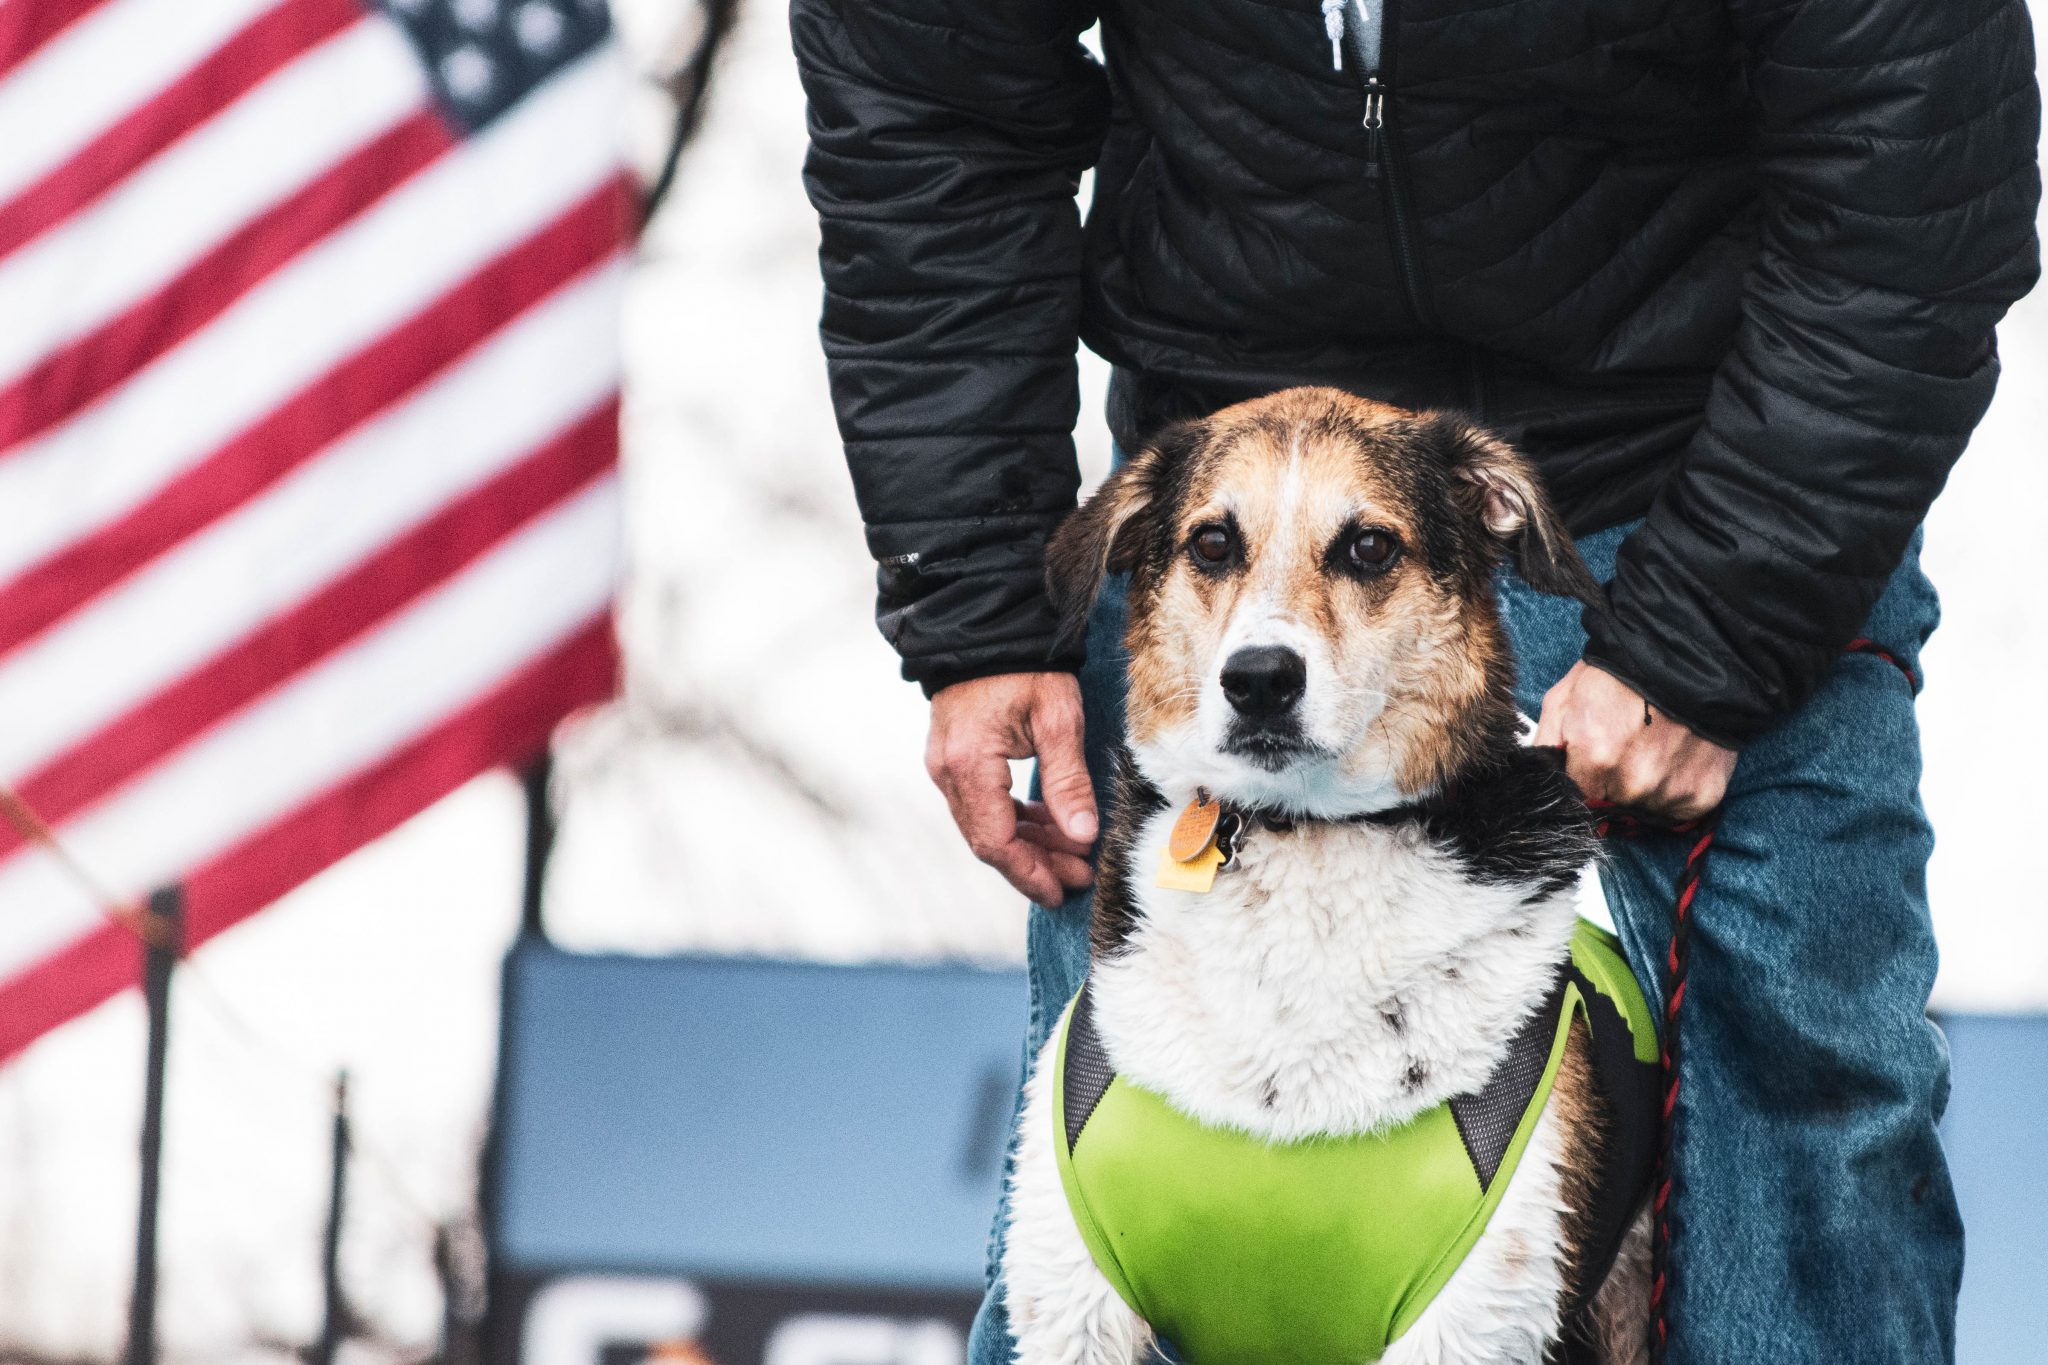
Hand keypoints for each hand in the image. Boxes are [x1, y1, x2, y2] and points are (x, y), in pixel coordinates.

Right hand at [926, 672, 1098, 904]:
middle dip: (1034, 864)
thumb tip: (1084, 837)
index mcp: (970, 765)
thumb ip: (1068, 782)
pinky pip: (981, 805)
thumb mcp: (1059, 720)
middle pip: (987, 841)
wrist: (989, 626)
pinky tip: (1047, 825)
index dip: (1031, 873)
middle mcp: (947, 772)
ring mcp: (945, 767)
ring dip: (1027, 844)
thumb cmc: (1028, 667)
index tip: (1065, 890)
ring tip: (1072, 854)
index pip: (996, 841)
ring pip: (984, 825)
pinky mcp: (953, 759)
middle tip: (1079, 876)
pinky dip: (1014, 820)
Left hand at [1534, 662, 1735, 819]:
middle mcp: (1633, 784)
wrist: (1688, 658)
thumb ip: (1544, 747)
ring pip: (1643, 810)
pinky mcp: (1702, 796)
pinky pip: (1676, 810)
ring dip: (1643, 789)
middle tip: (1623, 748)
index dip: (1580, 783)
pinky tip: (1673, 759)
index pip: (1575, 802)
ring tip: (1651, 749)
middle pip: (1609, 807)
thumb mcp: (1564, 700)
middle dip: (1609, 786)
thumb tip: (1536, 781)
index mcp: (1595, 760)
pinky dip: (1673, 790)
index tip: (1589, 765)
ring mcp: (1670, 792)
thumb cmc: (1619, 675)